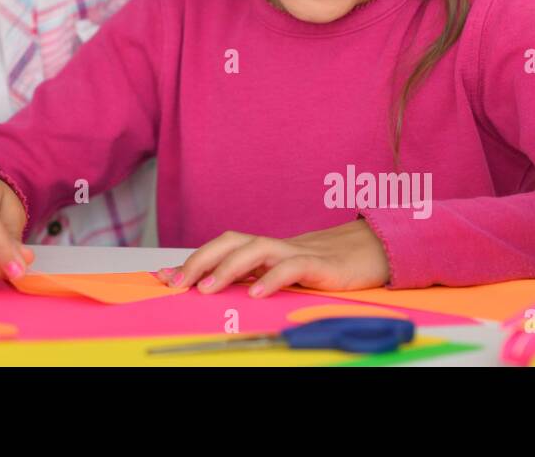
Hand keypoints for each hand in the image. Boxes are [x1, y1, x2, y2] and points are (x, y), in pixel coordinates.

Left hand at [154, 219, 390, 295]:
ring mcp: (296, 252)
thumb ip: (249, 280)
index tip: (163, 278)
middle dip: (200, 260)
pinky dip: (272, 279)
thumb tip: (210, 289)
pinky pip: (292, 267)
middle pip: (230, 241)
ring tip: (209, 289)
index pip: (220, 248)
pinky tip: (257, 293)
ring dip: (229, 267)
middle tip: (178, 283)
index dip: (192, 261)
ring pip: (257, 249)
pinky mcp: (319, 265)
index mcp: (262, 250)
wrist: (370, 254)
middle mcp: (274, 247)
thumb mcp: (280, 277)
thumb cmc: (321, 269)